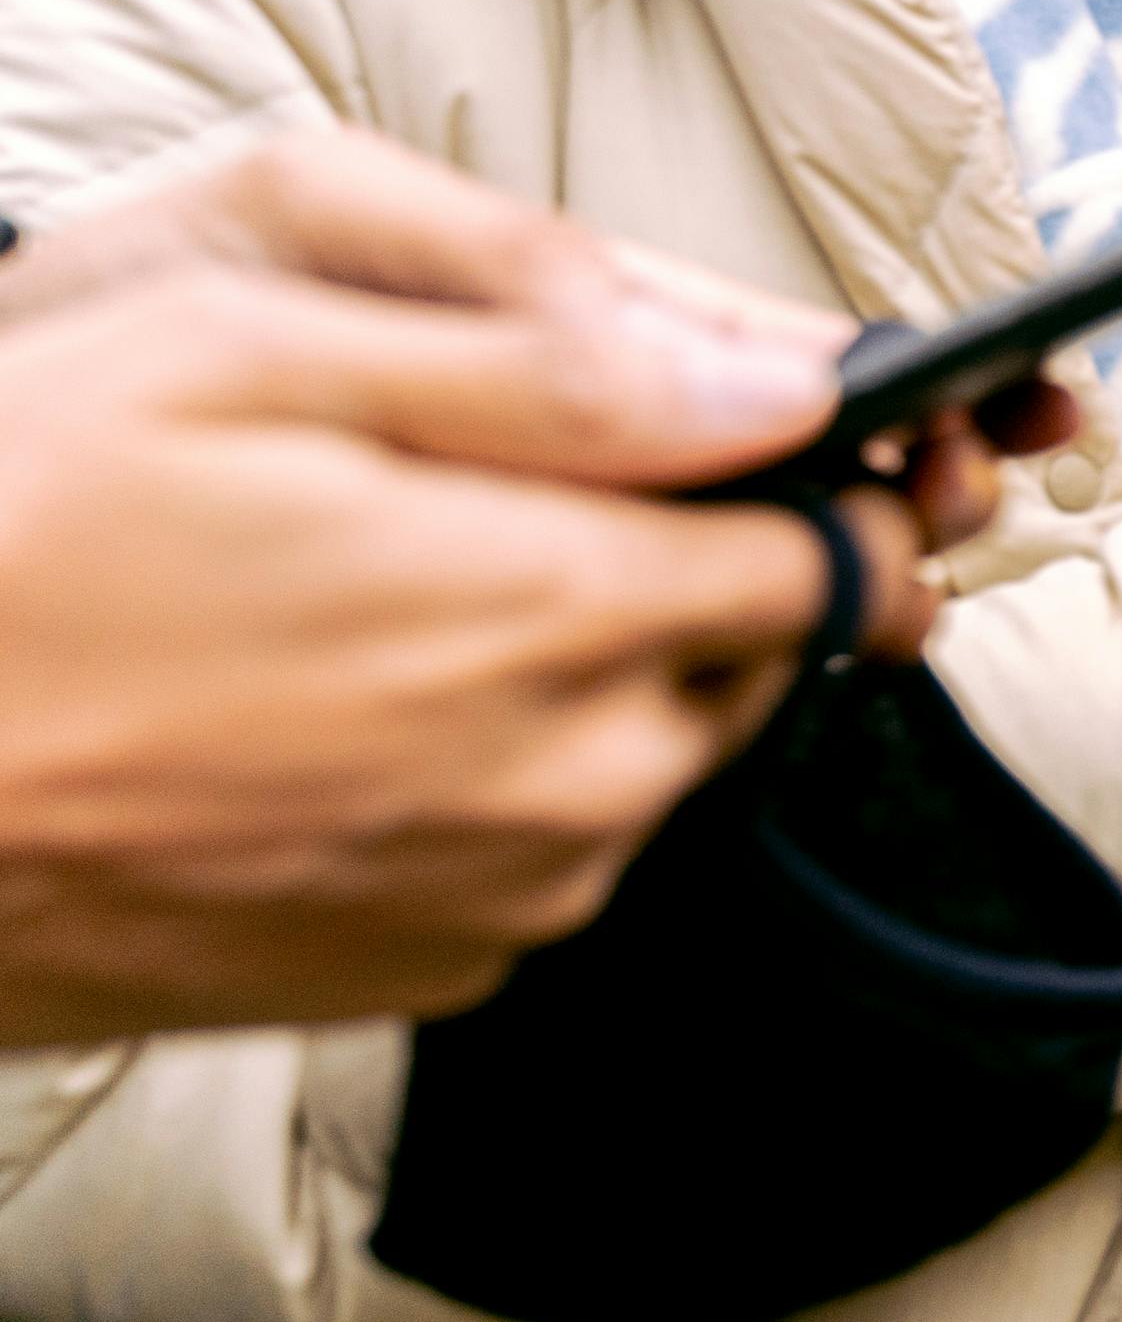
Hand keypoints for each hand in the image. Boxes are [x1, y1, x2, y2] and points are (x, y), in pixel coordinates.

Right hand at [0, 137, 1065, 1041]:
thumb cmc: (0, 543)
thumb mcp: (248, 351)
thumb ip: (553, 365)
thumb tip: (780, 383)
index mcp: (559, 615)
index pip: (839, 560)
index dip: (830, 487)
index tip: (789, 447)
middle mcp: (573, 786)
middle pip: (756, 658)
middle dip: (696, 570)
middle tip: (521, 500)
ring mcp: (508, 899)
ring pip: (654, 755)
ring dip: (588, 670)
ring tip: (393, 600)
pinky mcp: (431, 970)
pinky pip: (545, 849)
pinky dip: (499, 773)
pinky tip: (344, 714)